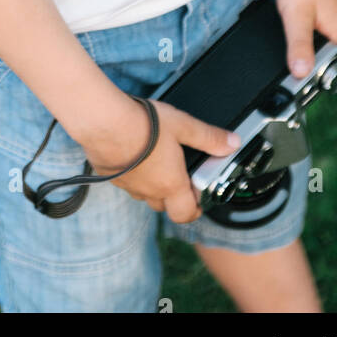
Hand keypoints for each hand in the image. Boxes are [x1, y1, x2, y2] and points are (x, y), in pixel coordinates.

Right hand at [84, 100, 239, 221]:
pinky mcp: (108, 177)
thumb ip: (208, 137)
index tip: (199, 197)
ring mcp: (127, 186)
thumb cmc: (143, 124)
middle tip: (179, 174)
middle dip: (174, 196)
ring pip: (143, 194)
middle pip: (165, 206)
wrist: (103, 120)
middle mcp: (149, 191)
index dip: (195, 209)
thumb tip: (233, 143)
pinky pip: (125, 182)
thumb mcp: (183, 126)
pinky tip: (132, 153)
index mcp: (171, 184)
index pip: (186, 215)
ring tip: (155, 160)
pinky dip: (132, 174)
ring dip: (152, 185)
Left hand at [274, 0, 336, 77]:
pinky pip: (313, 14)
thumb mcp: (296, 14)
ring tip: (287, 41)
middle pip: (330, 46)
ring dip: (306, 37)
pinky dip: (302, 20)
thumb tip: (302, 75)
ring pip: (321, 29)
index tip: (308, 78)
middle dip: (314, 55)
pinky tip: (288, 16)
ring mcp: (329, 4)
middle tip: (293, 62)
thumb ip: (299, 45)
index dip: (327, 72)